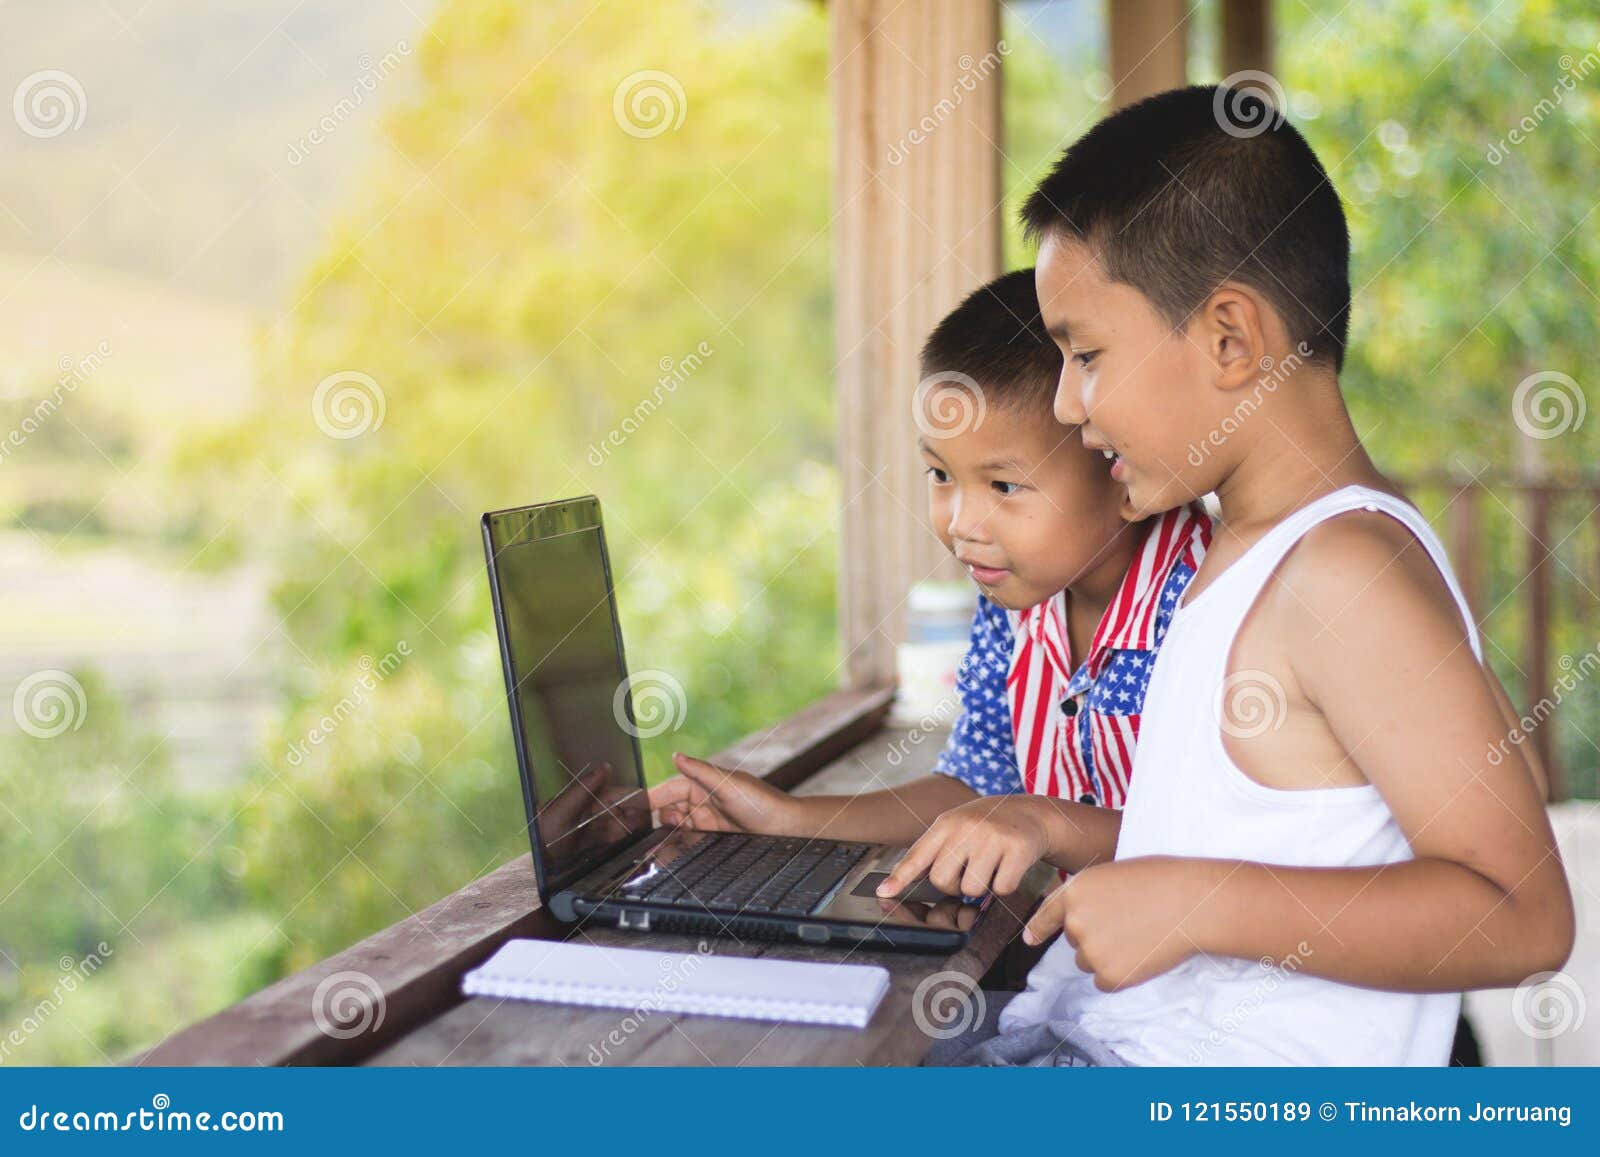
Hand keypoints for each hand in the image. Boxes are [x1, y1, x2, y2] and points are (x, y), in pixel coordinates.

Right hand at [646, 753, 804, 835]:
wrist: (786, 829)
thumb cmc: (762, 802)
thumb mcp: (728, 783)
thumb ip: (700, 770)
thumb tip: (675, 755)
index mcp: (701, 784)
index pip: (667, 790)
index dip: (650, 799)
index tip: (632, 809)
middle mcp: (702, 801)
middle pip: (667, 810)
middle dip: (658, 819)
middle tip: (650, 832)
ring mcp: (707, 820)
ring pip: (676, 827)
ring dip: (669, 833)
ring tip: (663, 843)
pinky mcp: (713, 837)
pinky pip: (689, 841)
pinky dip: (681, 844)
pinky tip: (677, 849)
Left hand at [877, 794, 1054, 899]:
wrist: (1031, 812)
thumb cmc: (986, 825)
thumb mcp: (957, 827)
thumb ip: (932, 851)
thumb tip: (897, 884)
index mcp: (946, 823)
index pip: (917, 855)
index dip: (900, 877)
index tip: (884, 893)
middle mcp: (967, 828)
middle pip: (942, 881)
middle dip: (953, 885)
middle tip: (968, 871)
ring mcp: (993, 838)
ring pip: (971, 890)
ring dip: (981, 886)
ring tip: (991, 864)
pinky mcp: (1018, 850)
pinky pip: (1001, 889)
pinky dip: (1005, 885)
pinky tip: (1009, 865)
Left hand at [1022, 856, 1218, 990]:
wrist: (1189, 902)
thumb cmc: (1159, 881)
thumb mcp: (1112, 876)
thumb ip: (1089, 897)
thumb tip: (1078, 922)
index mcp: (1074, 893)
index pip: (1047, 914)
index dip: (1038, 928)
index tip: (1029, 939)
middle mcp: (1074, 923)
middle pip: (1075, 941)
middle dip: (1096, 936)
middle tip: (1130, 922)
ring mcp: (1090, 952)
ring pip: (1089, 962)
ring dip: (1108, 956)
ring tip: (1139, 936)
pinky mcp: (1110, 975)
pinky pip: (1105, 982)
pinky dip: (1121, 975)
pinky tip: (1142, 956)